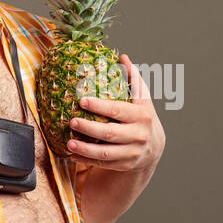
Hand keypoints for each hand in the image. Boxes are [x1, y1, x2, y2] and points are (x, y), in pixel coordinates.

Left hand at [66, 53, 164, 171]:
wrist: (153, 147)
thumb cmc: (141, 117)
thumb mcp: (141, 100)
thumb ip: (133, 80)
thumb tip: (122, 57)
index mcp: (142, 115)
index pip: (119, 110)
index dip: (100, 106)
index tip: (82, 101)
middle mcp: (139, 135)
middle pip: (110, 133)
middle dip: (89, 128)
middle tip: (72, 121)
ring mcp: (132, 152)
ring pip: (106, 153)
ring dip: (85, 149)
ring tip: (69, 143)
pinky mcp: (124, 165)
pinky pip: (103, 164)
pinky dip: (86, 160)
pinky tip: (72, 154)